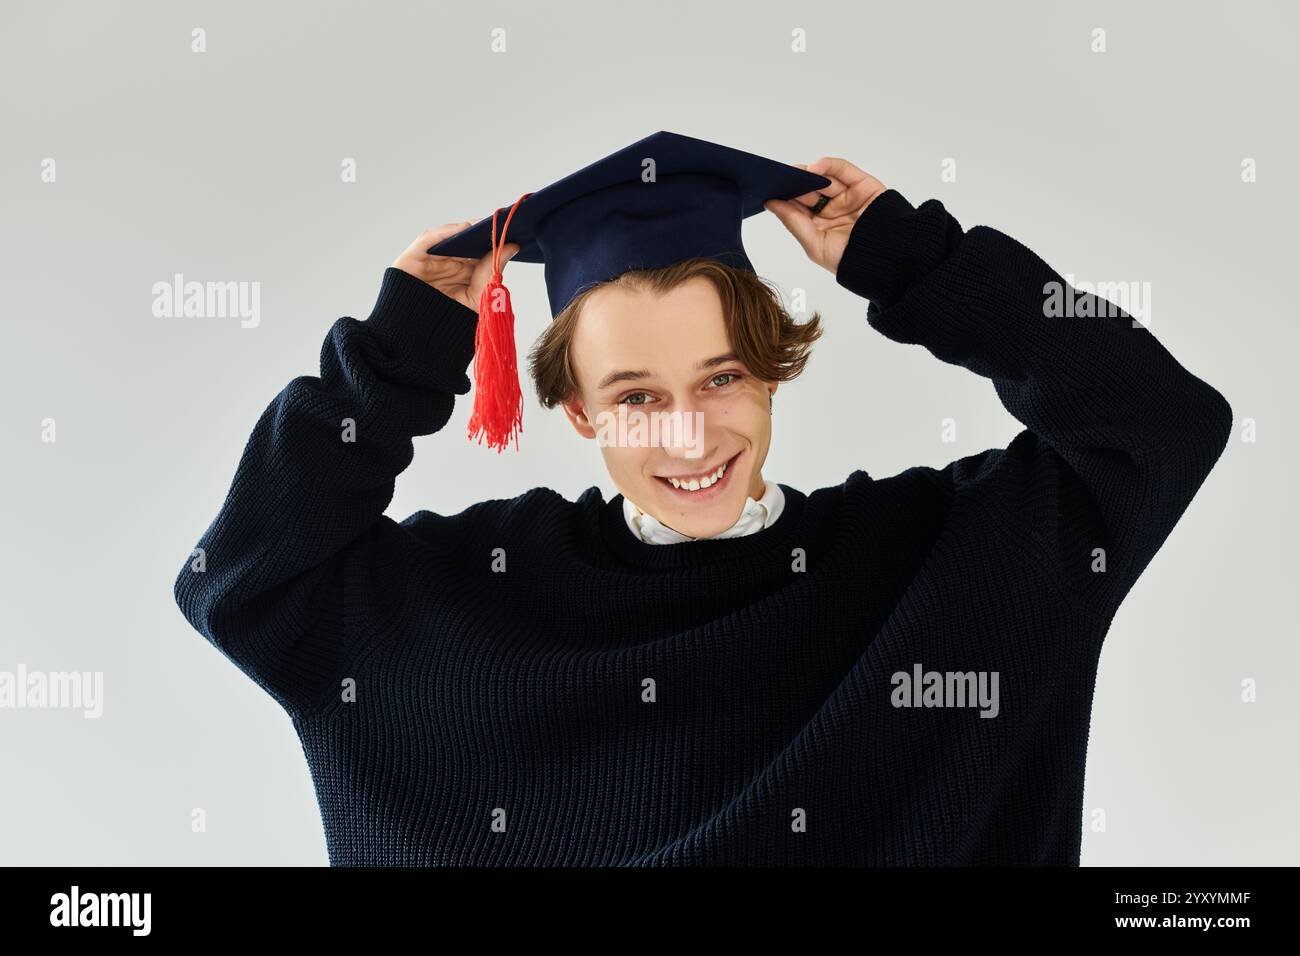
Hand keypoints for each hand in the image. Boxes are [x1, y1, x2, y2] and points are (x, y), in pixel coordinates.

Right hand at [391, 223, 520, 312]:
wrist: (415, 339)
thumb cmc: (447, 323)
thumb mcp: (476, 297)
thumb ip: (491, 272)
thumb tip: (512, 247)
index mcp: (463, 273)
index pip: (480, 252)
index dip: (494, 241)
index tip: (512, 231)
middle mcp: (447, 263)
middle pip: (465, 241)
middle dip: (483, 233)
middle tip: (501, 223)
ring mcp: (430, 260)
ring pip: (448, 238)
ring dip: (467, 230)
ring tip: (485, 225)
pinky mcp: (412, 257)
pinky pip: (428, 240)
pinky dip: (445, 233)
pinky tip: (463, 229)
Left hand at [764, 158, 887, 275]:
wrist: (888, 258)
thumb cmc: (852, 260)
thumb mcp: (815, 244)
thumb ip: (793, 222)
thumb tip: (771, 203)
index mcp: (819, 225)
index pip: (796, 206)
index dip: (783, 197)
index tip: (767, 189)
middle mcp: (832, 208)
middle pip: (807, 189)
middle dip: (793, 183)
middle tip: (777, 178)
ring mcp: (846, 195)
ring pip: (823, 177)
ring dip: (807, 174)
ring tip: (793, 174)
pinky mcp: (861, 183)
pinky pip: (841, 169)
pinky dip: (826, 165)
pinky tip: (813, 169)